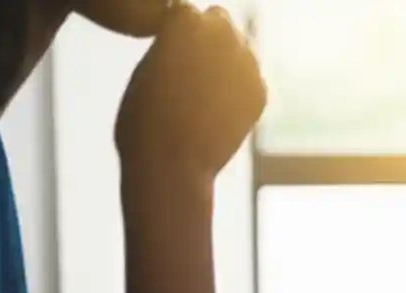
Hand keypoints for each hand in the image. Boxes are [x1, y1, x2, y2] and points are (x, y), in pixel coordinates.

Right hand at [115, 4, 266, 179]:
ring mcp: (247, 63)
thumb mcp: (147, 67)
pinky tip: (219, 110)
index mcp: (186, 21)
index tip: (168, 55)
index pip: (185, 12)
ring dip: (226, 61)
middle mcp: (223, 34)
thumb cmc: (144, 118)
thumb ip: (172, 44)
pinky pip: (250, 78)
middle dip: (207, 38)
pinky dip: (239, 88)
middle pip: (219, 20)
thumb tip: (189, 39)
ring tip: (203, 93)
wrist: (173, 165)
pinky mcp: (260, 91)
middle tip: (190, 70)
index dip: (174, 32)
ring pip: (239, 49)